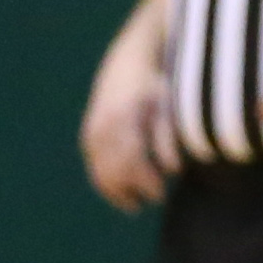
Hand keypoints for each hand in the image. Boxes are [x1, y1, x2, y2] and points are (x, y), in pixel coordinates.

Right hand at [81, 55, 180, 211]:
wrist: (129, 59)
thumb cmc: (156, 83)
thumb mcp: (167, 104)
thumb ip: (168, 137)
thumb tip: (174, 170)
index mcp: (122, 120)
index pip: (131, 164)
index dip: (146, 184)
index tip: (161, 195)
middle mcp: (102, 128)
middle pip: (113, 174)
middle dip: (131, 192)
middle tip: (152, 199)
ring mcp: (91, 133)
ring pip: (100, 175)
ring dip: (117, 192)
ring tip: (135, 202)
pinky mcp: (88, 137)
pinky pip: (95, 168)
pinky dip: (108, 183)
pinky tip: (124, 189)